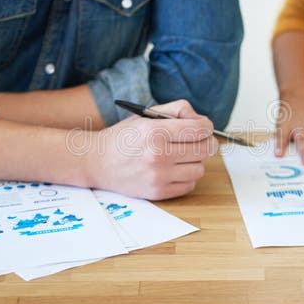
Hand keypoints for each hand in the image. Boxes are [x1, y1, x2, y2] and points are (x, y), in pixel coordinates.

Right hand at [79, 99, 217, 199]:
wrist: (97, 162)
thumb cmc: (124, 137)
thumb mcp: (147, 115)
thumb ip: (178, 110)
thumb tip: (203, 121)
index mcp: (155, 132)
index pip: (200, 130)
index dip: (207, 126)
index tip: (203, 127)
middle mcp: (158, 155)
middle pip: (205, 150)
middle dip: (205, 142)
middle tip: (197, 140)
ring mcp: (158, 177)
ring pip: (200, 169)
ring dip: (195, 161)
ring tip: (181, 156)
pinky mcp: (158, 192)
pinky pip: (189, 185)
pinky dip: (186, 177)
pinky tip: (174, 169)